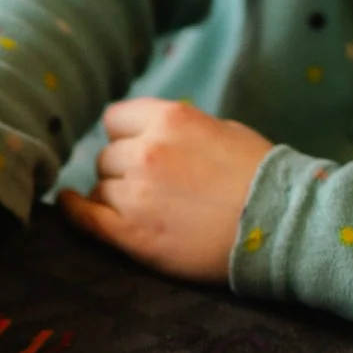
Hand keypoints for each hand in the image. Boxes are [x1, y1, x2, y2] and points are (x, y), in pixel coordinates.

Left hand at [62, 98, 269, 282]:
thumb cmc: (261, 177)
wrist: (282, 225)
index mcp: (170, 118)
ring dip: (114, 195)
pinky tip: (69, 205)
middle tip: (150, 187)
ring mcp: (136, 193)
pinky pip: (85, 217)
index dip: (125, 135)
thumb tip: (154, 133)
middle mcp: (146, 151)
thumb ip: (180, 129)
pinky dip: (74, 211)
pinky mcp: (132, 234)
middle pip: (107, 156)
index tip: (133, 148)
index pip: (116, 118)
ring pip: (100, 187)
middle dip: (123, 168)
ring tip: (142, 208)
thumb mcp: (222, 130)